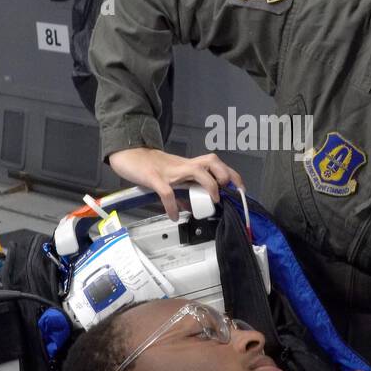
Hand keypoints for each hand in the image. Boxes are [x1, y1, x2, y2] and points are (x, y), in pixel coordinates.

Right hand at [108, 147, 245, 219]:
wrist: (128, 155)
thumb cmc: (150, 166)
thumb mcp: (170, 178)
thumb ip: (182, 190)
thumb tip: (190, 207)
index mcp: (188, 165)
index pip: (215, 164)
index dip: (231, 174)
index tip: (241, 188)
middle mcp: (182, 165)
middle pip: (211, 161)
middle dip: (224, 174)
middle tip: (227, 191)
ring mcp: (170, 171)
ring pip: (196, 171)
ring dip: (208, 185)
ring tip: (211, 201)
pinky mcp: (155, 177)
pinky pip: (167, 192)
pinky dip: (172, 205)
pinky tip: (173, 215)